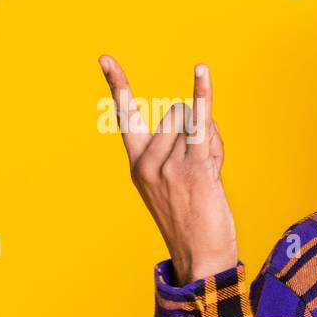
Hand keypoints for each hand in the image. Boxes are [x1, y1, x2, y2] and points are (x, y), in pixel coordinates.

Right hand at [99, 55, 237, 285]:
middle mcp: (147, 161)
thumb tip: (202, 116)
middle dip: (196, 130)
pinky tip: (201, 72)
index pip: (124, 117)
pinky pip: (200, 123)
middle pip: (176, 112)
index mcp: (137, 164)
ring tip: (210, 175)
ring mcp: (168, 164)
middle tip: (202, 168)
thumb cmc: (194, 222)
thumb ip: (185, 148)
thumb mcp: (178, 183)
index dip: (118, 85)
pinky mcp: (193, 167)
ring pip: (195, 121)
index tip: (105, 57)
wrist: (202, 259)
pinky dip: (203, 95)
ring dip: (211, 140)